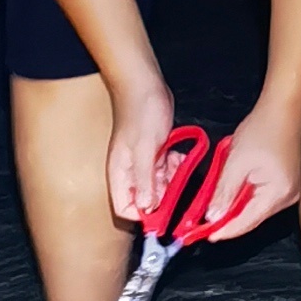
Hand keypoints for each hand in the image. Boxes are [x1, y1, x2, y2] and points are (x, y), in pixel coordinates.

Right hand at [105, 77, 178, 225]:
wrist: (144, 85)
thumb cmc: (140, 113)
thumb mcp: (145, 149)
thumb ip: (145, 179)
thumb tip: (146, 208)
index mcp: (120, 174)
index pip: (125, 209)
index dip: (143, 216)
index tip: (164, 214)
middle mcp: (129, 173)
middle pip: (144, 201)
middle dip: (163, 199)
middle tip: (178, 189)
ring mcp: (142, 164)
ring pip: (159, 187)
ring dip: (172, 182)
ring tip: (178, 166)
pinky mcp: (155, 154)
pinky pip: (166, 171)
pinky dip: (175, 168)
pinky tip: (179, 157)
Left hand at [201, 107, 300, 238]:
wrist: (283, 109)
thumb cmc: (263, 129)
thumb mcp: (235, 162)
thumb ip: (223, 192)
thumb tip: (213, 216)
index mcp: (278, 194)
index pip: (246, 222)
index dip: (224, 231)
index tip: (205, 236)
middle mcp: (287, 197)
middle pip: (251, 218)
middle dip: (227, 220)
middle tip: (203, 223)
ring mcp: (287, 191)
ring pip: (254, 208)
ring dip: (234, 207)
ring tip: (213, 206)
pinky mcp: (284, 183)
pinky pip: (259, 197)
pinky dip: (243, 196)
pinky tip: (229, 192)